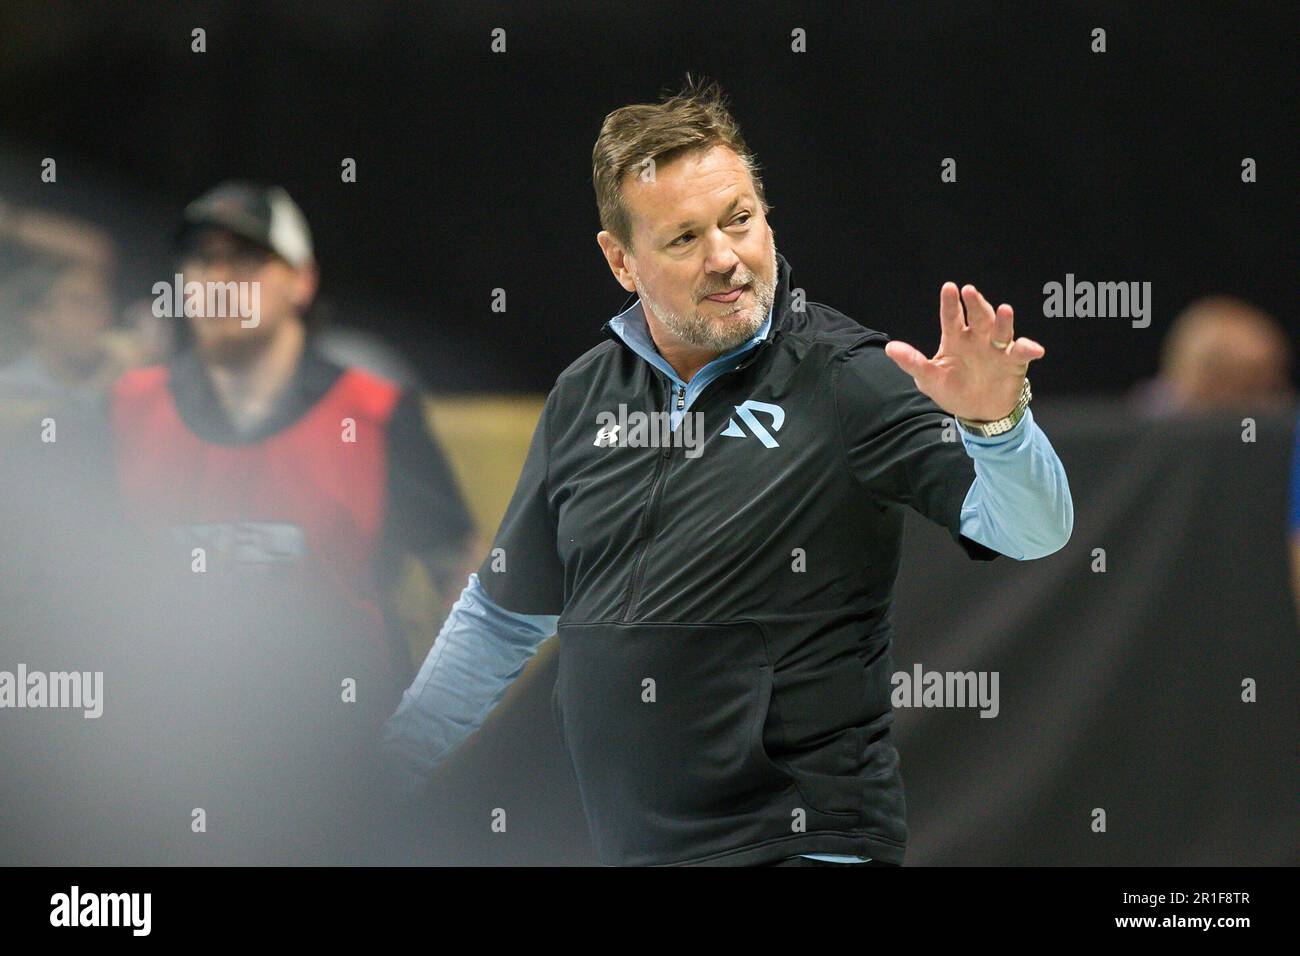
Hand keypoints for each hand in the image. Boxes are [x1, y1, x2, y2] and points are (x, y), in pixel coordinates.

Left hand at [884, 283, 1044, 420]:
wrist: (978, 412)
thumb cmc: (952, 389)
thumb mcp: (929, 378)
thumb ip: (912, 362)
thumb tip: (890, 348)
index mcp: (955, 338)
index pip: (952, 317)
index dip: (951, 303)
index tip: (949, 288)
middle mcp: (978, 338)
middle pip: (978, 317)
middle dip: (976, 304)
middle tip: (970, 291)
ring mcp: (997, 348)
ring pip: (1001, 329)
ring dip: (1003, 320)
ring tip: (1004, 309)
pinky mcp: (1014, 362)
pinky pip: (1022, 353)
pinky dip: (1028, 348)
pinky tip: (1032, 348)